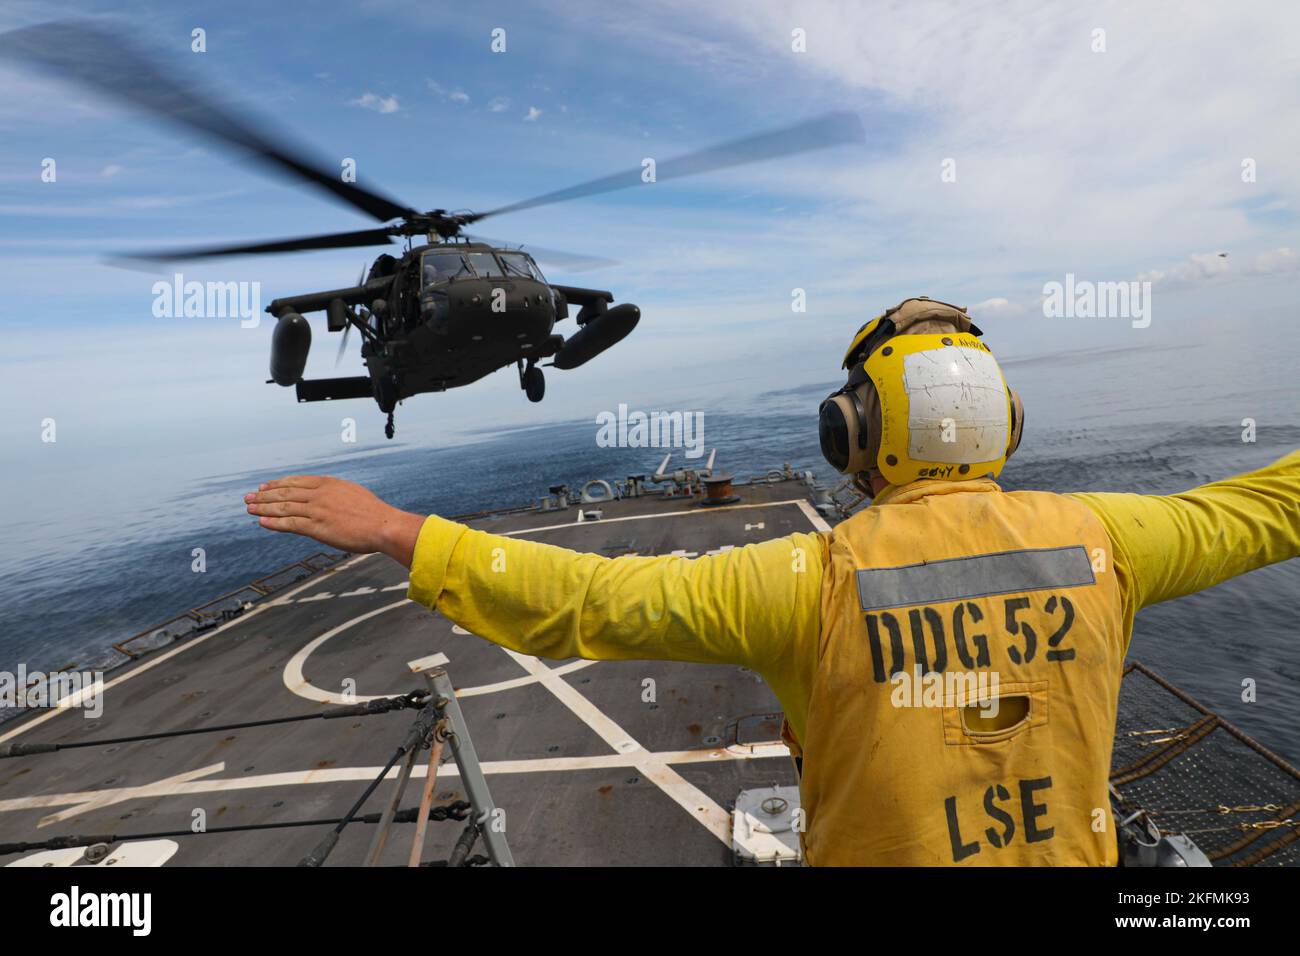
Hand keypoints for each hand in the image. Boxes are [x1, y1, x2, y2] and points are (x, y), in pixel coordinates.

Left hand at [244, 475, 425, 567]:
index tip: (265, 486)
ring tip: (249, 508)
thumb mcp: (353, 493)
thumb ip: (336, 492)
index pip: (296, 482)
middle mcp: (320, 494)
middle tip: (249, 496)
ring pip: (284, 507)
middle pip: (285, 492)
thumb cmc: (373, 513)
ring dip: (264, 507)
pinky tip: (262, 522)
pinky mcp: (318, 527)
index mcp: (328, 484)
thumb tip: (327, 491)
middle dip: (264, 495)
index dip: (278, 484)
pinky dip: (274, 523)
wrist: (383, 525)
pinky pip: (290, 524)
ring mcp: (317, 510)